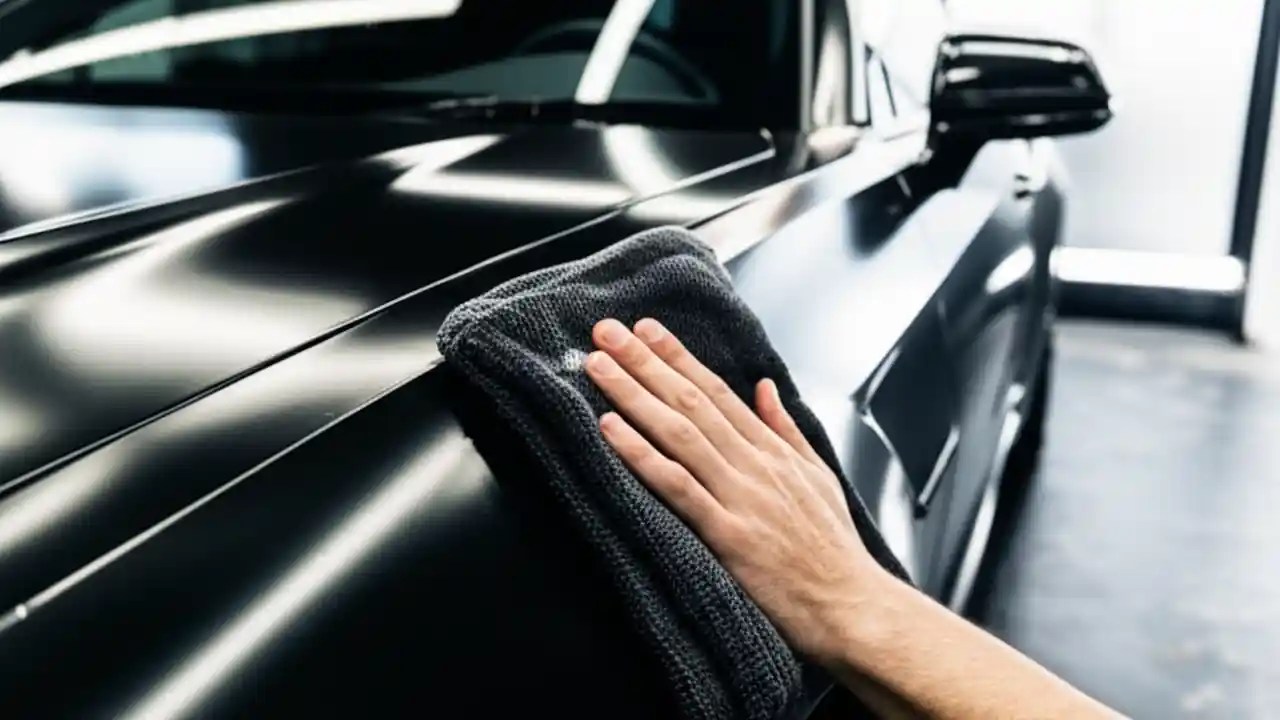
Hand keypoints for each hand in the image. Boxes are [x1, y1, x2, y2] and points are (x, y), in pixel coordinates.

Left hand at [584, 317, 893, 664]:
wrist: (852, 607)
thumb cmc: (834, 551)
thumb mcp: (818, 477)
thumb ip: (786, 430)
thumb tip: (765, 387)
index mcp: (772, 452)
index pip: (716, 391)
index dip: (677, 357)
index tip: (645, 329)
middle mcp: (754, 465)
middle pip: (691, 401)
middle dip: (645, 362)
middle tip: (606, 331)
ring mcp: (741, 497)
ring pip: (679, 433)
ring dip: (634, 395)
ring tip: (598, 366)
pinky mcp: (728, 534)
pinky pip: (677, 486)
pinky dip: (642, 454)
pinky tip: (612, 430)